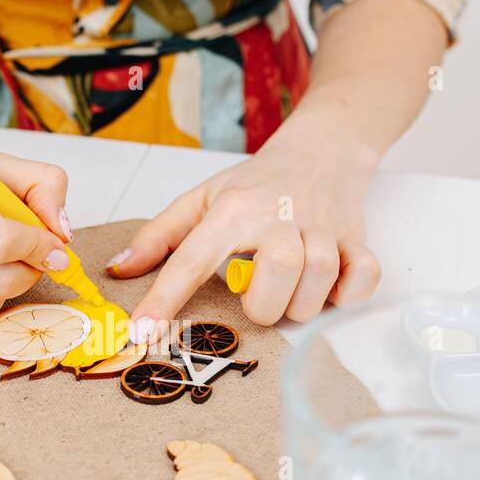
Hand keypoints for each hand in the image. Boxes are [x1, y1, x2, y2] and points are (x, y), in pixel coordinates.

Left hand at [105, 137, 380, 339]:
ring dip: (302, 303)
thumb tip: (119, 270)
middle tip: (259, 293)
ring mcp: (322, 228)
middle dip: (263, 307)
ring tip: (291, 289)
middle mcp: (278, 218)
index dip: (164, 300)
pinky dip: (347, 294)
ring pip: (316, 287)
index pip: (191, 261)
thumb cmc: (257, 183)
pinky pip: (361, 280)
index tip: (142, 332)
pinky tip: (329, 286)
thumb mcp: (202, 198)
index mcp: (232, 211)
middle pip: (273, 283)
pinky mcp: (356, 239)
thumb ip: (159, 236)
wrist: (322, 147)